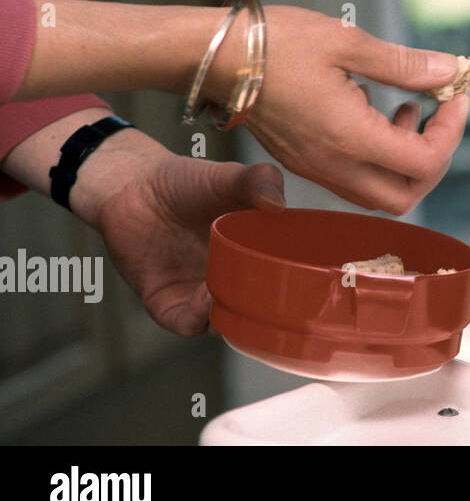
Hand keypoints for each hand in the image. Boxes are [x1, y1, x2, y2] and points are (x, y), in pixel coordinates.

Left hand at [76, 130, 286, 336]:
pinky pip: (189, 324)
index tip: (307, 277)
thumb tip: (279, 204)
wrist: (130, 187)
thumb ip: (259, 179)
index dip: (297, 282)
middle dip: (271, 309)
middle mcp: (232, 279)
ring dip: (236, 315)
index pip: (284, 278)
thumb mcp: (229, 176)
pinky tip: (206, 295)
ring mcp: (201, 295)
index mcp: (254, 254)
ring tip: (240, 292)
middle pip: (260, 308)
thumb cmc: (183, 181)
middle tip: (280, 297)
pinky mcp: (168, 304)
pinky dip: (200, 317)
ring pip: (228, 322)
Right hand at [215, 7, 469, 214]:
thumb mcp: (346, 42)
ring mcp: (315, 169)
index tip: (455, 96)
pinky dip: (378, 156)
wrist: (212, 56)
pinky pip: (354, 179)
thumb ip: (403, 65)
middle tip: (438, 113)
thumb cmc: (274, 42)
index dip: (451, 131)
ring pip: (380, 193)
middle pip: (406, 195)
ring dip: (406, 160)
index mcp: (347, 138)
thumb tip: (449, 71)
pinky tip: (373, 109)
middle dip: (433, 158)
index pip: (424, 163)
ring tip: (407, 106)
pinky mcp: (303, 163)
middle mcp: (332, 165)